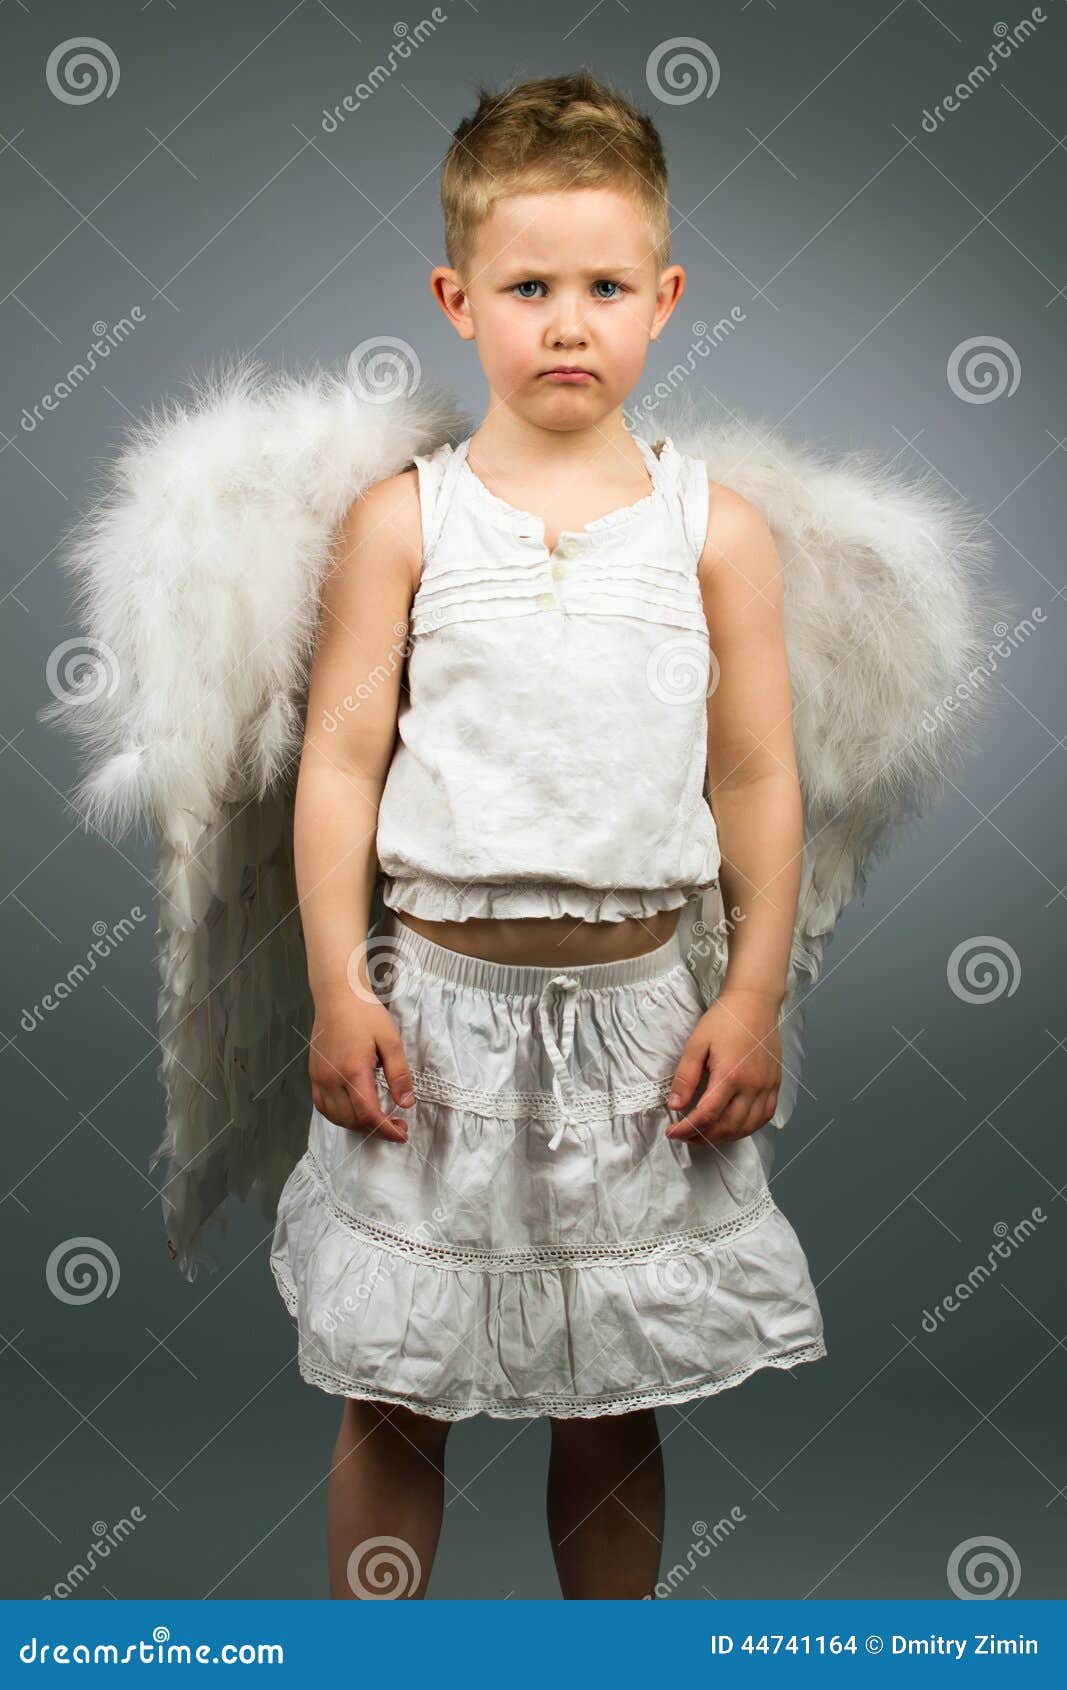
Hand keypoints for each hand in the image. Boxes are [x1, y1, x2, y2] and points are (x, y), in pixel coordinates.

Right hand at [308, 987, 414, 1141]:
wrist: (338, 995)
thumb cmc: (366, 1014)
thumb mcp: (391, 1041)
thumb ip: (399, 1074)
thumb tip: (406, 1103)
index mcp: (353, 1069)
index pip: (368, 1113)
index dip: (386, 1130)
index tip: (402, 1134)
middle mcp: (332, 1077)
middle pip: (352, 1120)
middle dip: (376, 1129)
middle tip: (396, 1125)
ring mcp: (319, 1077)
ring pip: (336, 1117)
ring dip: (357, 1125)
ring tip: (377, 1120)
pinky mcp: (314, 1074)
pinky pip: (323, 1106)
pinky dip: (339, 1116)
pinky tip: (354, 1112)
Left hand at [665, 987, 780, 1144]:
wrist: (755, 1001)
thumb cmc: (725, 1018)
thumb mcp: (696, 1044)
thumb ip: (685, 1077)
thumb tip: (675, 1105)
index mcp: (730, 1075)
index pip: (707, 1115)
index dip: (687, 1129)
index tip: (672, 1133)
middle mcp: (752, 1085)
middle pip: (727, 1126)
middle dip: (703, 1137)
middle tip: (685, 1136)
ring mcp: (767, 1086)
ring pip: (747, 1126)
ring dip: (724, 1137)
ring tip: (705, 1134)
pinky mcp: (775, 1083)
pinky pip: (765, 1116)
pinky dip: (747, 1128)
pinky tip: (733, 1126)